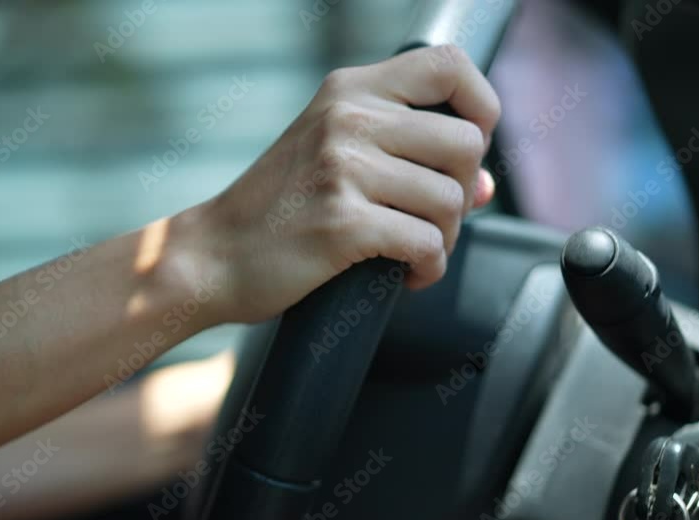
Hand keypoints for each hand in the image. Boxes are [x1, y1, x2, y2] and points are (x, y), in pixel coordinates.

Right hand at [183, 46, 500, 323]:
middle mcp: (348, 119)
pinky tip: (407, 275)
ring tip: (416, 251)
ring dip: (446, 237)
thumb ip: (404, 155)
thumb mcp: (330, 154)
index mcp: (348, 91)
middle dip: (464, 191)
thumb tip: (486, 185)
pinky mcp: (342, 223)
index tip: (468, 148)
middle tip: (434, 218)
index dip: (480, 105)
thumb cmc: (275, 209)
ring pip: (451, 199)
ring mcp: (343, 169)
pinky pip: (427, 244)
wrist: (212, 255)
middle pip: (465, 142)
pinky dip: (428, 268)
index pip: (447, 64)